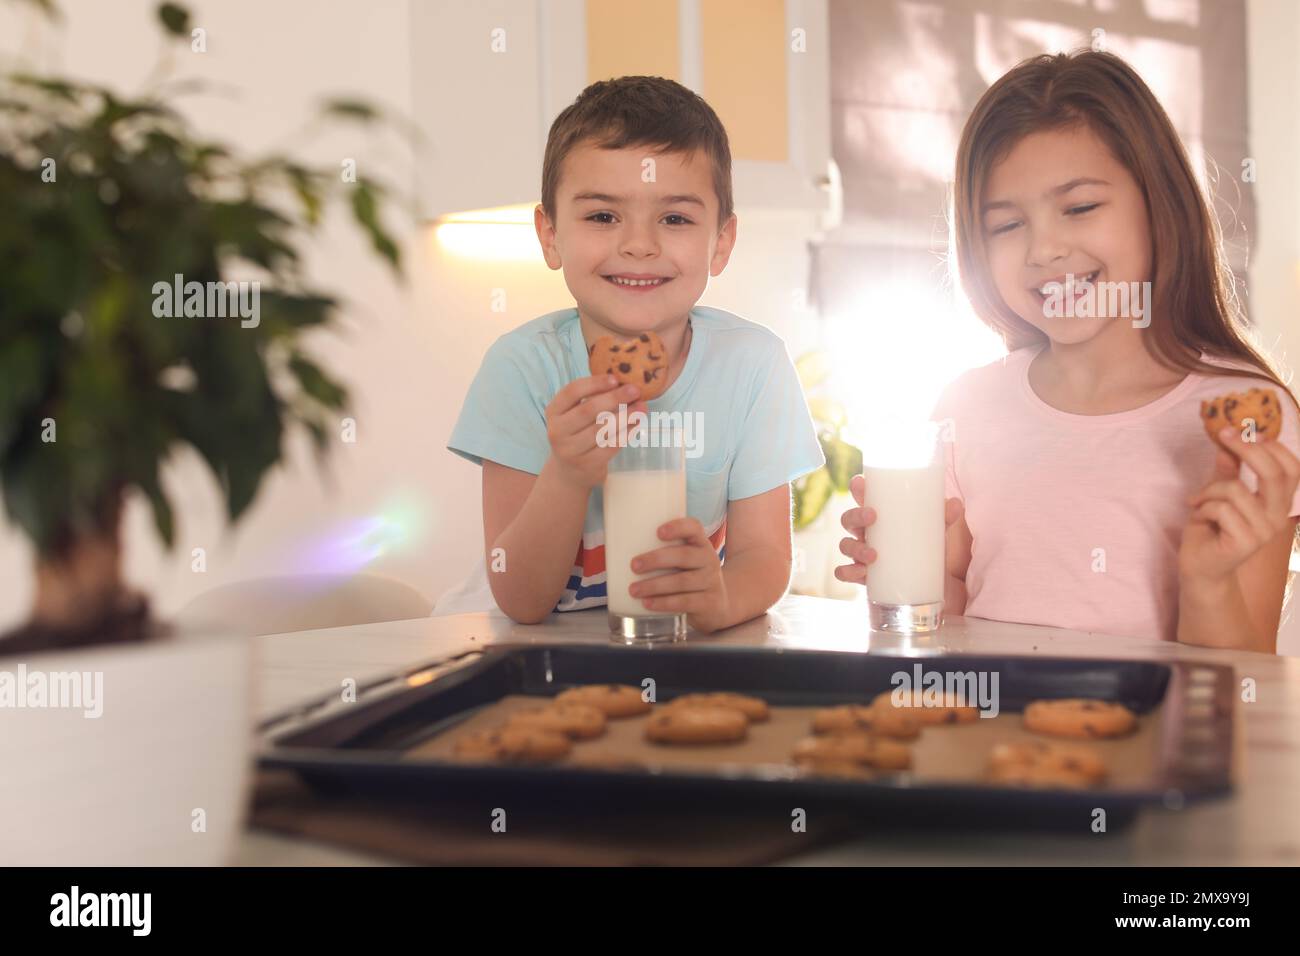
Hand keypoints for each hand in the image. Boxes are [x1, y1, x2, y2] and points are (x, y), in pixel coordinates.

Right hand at [544, 374, 646, 489]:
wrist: (569, 471)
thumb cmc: (577, 433)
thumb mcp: (574, 414)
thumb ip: (593, 398)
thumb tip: (624, 383)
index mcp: (553, 411)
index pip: (572, 392)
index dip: (594, 383)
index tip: (615, 378)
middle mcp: (557, 431)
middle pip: (588, 410)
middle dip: (614, 398)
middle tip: (635, 390)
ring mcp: (571, 450)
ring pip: (602, 429)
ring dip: (625, 416)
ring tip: (642, 407)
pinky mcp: (587, 464)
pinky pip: (611, 446)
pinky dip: (626, 433)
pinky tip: (636, 424)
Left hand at [626, 517, 727, 632]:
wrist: (720, 604)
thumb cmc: (691, 576)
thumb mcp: (685, 560)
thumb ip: (663, 551)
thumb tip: (618, 548)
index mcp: (701, 544)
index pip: (694, 528)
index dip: (678, 527)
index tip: (658, 532)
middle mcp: (709, 560)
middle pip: (684, 556)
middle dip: (656, 560)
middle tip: (633, 565)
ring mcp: (711, 582)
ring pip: (682, 581)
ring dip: (654, 585)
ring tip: (634, 589)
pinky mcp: (709, 603)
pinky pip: (685, 602)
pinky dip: (664, 603)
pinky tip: (648, 604)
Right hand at [834, 474, 966, 584]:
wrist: (930, 584)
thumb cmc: (926, 547)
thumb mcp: (937, 532)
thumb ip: (945, 517)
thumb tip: (955, 503)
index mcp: (879, 516)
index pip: (862, 497)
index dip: (856, 488)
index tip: (860, 483)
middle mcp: (865, 532)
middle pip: (848, 519)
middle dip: (856, 515)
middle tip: (872, 516)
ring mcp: (862, 554)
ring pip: (845, 545)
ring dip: (855, 548)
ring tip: (873, 555)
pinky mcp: (864, 577)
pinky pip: (844, 573)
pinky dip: (846, 572)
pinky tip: (856, 573)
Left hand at [1178, 427, 1299, 583]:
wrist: (1200, 568)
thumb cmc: (1211, 529)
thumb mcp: (1219, 493)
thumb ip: (1228, 471)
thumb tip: (1229, 441)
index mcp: (1278, 503)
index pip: (1292, 469)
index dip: (1273, 446)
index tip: (1248, 430)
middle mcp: (1278, 517)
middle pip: (1274, 474)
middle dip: (1247, 449)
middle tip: (1223, 435)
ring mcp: (1263, 532)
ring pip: (1235, 489)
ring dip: (1209, 490)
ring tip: (1198, 501)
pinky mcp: (1245, 543)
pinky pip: (1220, 509)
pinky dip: (1202, 507)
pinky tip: (1199, 518)